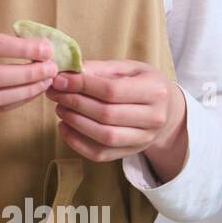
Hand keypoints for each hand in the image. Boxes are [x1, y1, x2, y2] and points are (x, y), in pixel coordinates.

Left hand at [44, 59, 185, 168]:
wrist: (166, 109)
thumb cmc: (142, 83)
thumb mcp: (128, 68)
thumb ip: (100, 69)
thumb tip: (68, 73)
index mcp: (155, 90)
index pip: (112, 91)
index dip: (82, 86)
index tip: (60, 80)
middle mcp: (154, 118)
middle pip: (106, 114)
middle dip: (75, 103)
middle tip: (55, 93)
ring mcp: (144, 139)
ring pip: (104, 136)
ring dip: (75, 123)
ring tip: (60, 108)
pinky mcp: (131, 153)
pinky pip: (101, 154)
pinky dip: (78, 143)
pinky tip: (65, 128)